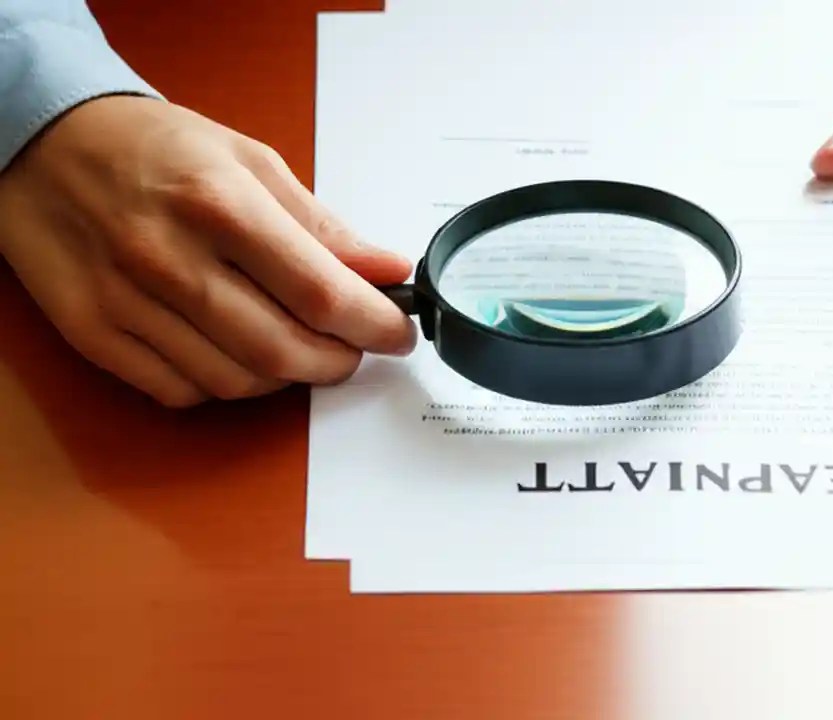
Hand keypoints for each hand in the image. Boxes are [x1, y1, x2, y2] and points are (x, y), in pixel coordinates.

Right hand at [0, 96, 416, 406]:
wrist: (39, 142)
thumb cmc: (150, 147)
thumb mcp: (249, 162)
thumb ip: (322, 226)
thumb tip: (385, 269)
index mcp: (218, 205)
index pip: (320, 291)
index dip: (373, 324)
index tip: (396, 332)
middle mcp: (168, 258)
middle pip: (282, 349)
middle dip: (338, 361)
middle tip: (355, 348)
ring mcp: (125, 302)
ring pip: (235, 381)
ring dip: (286, 378)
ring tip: (300, 348)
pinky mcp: (93, 333)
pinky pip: (181, 390)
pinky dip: (225, 385)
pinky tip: (238, 354)